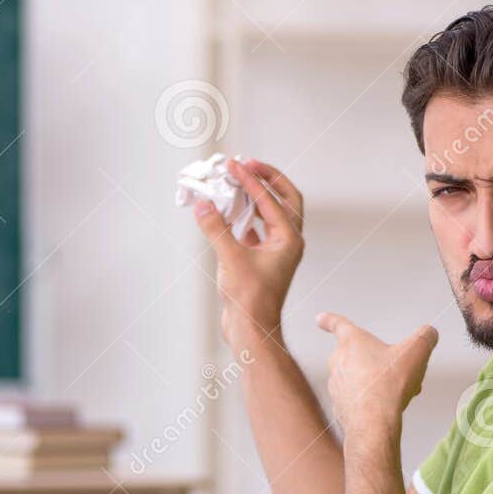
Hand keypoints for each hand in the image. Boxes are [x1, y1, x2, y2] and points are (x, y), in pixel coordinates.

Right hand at [192, 158, 304, 351]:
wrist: (251, 329)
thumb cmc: (251, 301)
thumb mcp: (230, 258)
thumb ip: (216, 228)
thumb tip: (203, 204)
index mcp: (288, 239)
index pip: (270, 199)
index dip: (251, 180)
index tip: (234, 166)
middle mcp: (287, 242)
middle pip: (285, 199)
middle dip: (267, 179)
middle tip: (248, 164)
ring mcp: (276, 251)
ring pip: (271, 213)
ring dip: (256, 196)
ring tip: (238, 182)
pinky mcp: (262, 260)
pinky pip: (256, 229)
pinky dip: (244, 217)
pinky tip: (229, 212)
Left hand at [315, 312, 436, 439]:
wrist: (373, 422)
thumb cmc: (388, 385)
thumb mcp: (416, 352)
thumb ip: (425, 337)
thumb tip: (429, 333)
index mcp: (353, 342)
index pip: (339, 324)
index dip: (330, 319)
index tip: (320, 318)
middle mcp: (339, 361)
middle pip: (359, 356)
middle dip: (380, 362)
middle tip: (399, 373)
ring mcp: (336, 384)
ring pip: (360, 378)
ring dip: (377, 382)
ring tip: (397, 392)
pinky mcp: (338, 405)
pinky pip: (356, 398)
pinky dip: (370, 400)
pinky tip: (385, 407)